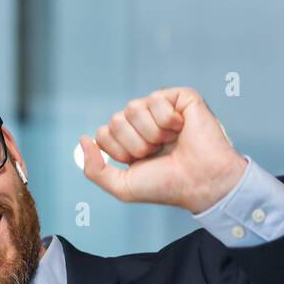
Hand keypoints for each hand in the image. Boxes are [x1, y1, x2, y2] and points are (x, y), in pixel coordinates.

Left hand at [79, 87, 247, 212]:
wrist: (200, 183)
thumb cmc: (166, 185)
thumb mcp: (122, 186)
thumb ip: (94, 169)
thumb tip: (82, 139)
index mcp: (129, 140)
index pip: (103, 133)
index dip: (119, 151)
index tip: (140, 162)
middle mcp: (143, 122)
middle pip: (115, 120)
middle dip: (135, 143)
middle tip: (158, 153)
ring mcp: (162, 108)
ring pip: (133, 108)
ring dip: (151, 133)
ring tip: (170, 142)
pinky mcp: (181, 97)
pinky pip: (157, 99)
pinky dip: (168, 121)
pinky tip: (182, 129)